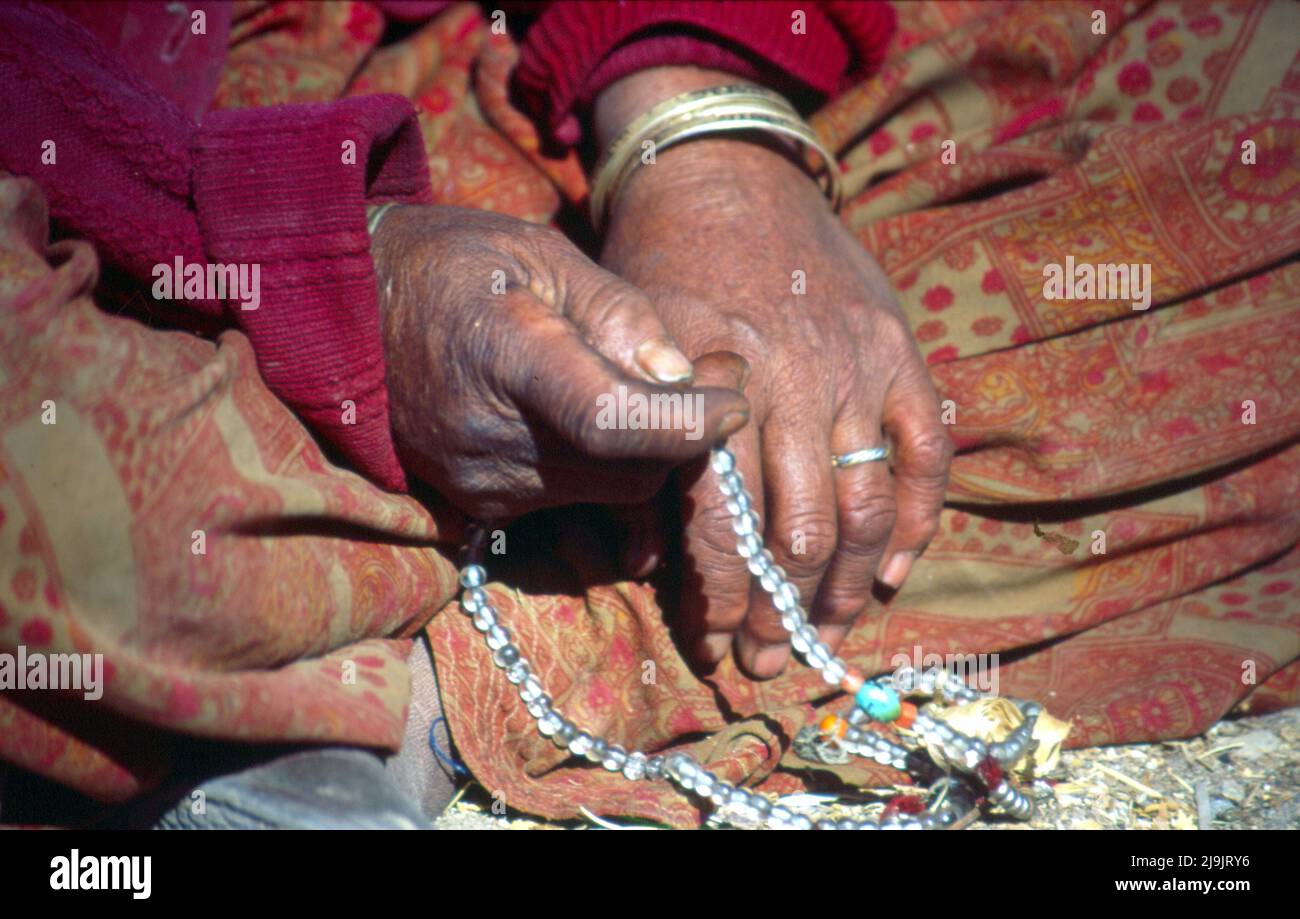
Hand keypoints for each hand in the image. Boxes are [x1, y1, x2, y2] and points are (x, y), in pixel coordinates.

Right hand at [370, 204, 749, 519]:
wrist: (350, 312)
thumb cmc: (454, 265)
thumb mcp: (543, 255)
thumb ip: (620, 315)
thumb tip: (688, 381)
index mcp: (501, 355)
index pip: (612, 420)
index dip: (688, 422)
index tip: (736, 398)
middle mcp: (486, 436)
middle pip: (630, 467)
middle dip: (686, 434)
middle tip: (716, 377)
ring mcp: (480, 482)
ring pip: (614, 491)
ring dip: (651, 451)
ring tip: (657, 388)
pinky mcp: (481, 507)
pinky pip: (579, 498)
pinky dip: (609, 465)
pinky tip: (605, 416)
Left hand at [596, 70, 952, 678]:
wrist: (726, 173)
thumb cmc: (660, 268)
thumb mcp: (629, 351)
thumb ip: (642, 445)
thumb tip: (645, 556)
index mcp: (718, 387)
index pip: (727, 522)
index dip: (721, 597)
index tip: (713, 645)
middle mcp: (793, 384)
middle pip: (800, 533)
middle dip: (781, 612)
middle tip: (766, 660)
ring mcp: (858, 368)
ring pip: (866, 507)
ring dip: (851, 587)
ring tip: (828, 636)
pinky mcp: (900, 351)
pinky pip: (927, 453)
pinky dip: (917, 520)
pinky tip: (894, 572)